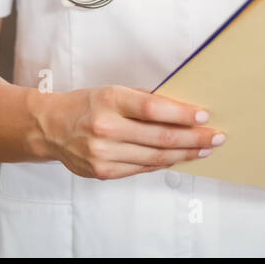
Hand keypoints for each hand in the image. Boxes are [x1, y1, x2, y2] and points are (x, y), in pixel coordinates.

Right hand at [32, 85, 224, 179]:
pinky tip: (178, 158)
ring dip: (184, 154)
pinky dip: (163, 164)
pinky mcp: (103, 171)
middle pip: (159, 137)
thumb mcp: (112, 91)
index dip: (182, 114)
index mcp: (109, 100)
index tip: (203, 116)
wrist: (49, 128)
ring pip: (154, 158)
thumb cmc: (85, 105)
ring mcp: (103, 153)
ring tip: (204, 149)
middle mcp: (105, 127)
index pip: (153, 108)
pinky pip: (141, 169)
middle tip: (215, 137)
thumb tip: (180, 109)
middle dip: (193, 138)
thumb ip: (142, 100)